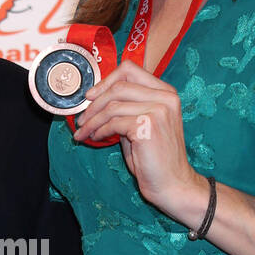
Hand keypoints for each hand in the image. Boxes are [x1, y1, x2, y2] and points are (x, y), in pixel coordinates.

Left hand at [74, 61, 208, 223]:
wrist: (172, 183)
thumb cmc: (155, 158)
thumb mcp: (142, 124)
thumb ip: (126, 108)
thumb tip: (96, 99)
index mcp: (165, 92)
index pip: (130, 70)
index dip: (106, 81)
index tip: (91, 96)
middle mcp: (165, 97)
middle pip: (119, 86)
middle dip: (94, 103)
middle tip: (82, 119)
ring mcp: (158, 110)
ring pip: (113, 105)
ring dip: (93, 120)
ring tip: (84, 131)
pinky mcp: (148, 126)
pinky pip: (113, 123)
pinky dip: (99, 130)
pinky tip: (95, 138)